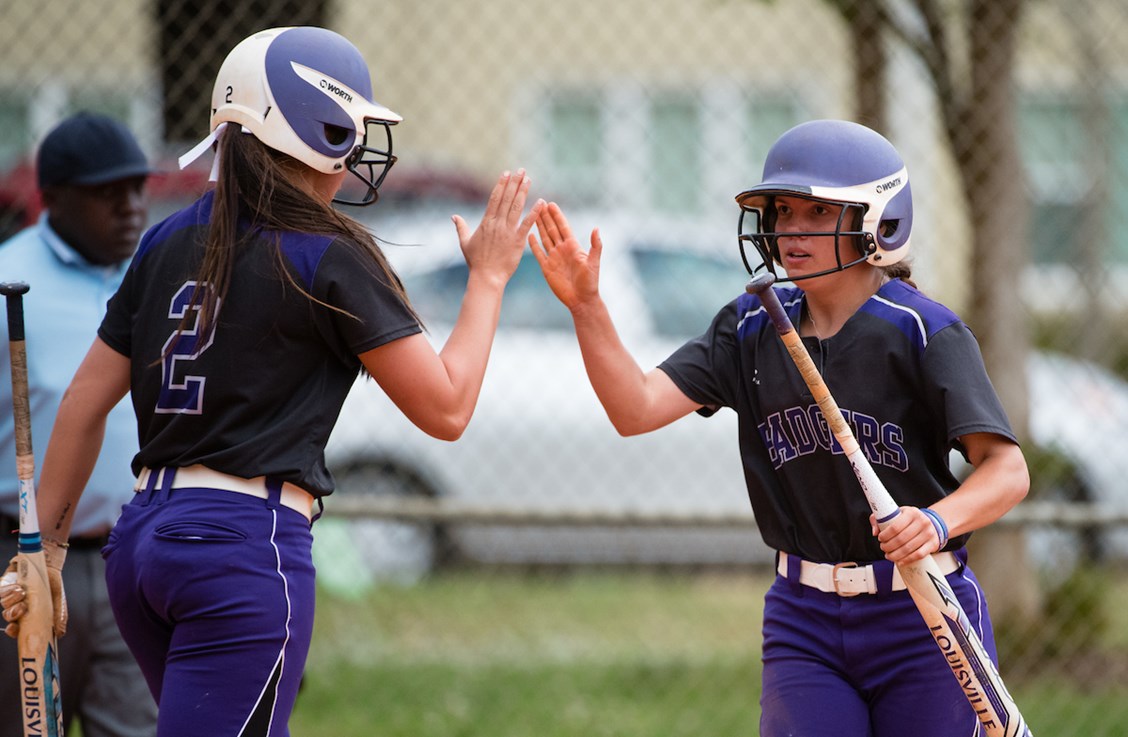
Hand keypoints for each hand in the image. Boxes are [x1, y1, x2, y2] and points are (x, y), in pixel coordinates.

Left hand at [1, 539, 67, 638]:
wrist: (49, 566)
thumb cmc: (53, 586)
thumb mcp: (59, 602)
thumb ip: (58, 617)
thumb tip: (59, 634)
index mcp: (28, 615)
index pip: (16, 628)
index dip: (13, 631)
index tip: (14, 629)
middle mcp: (17, 607)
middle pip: (8, 617)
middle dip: (13, 615)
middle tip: (22, 609)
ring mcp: (10, 597)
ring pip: (4, 605)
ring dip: (13, 601)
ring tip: (24, 592)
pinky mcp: (5, 586)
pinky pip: (1, 593)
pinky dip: (9, 591)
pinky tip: (19, 588)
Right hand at [451, 169, 542, 284]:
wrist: (486, 277)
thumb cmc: (476, 262)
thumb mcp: (465, 243)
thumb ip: (460, 227)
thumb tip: (454, 216)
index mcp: (486, 222)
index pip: (494, 198)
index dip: (501, 184)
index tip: (506, 173)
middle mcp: (497, 224)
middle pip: (507, 198)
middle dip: (514, 183)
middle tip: (521, 170)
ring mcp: (508, 231)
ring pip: (516, 207)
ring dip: (523, 192)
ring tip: (529, 179)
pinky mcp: (517, 241)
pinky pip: (527, 224)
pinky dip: (534, 212)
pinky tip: (541, 201)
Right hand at [528, 202, 602, 310]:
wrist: (581, 300)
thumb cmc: (590, 282)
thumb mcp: (594, 263)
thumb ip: (595, 245)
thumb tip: (596, 228)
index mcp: (573, 247)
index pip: (563, 227)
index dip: (557, 216)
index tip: (551, 204)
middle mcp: (562, 250)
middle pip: (551, 230)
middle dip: (545, 217)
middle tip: (539, 203)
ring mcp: (553, 258)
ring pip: (544, 238)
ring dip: (539, 226)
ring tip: (533, 214)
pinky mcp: (546, 268)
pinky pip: (539, 254)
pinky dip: (534, 245)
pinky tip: (529, 235)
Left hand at [872, 506, 941, 563]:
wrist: (930, 523)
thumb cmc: (910, 520)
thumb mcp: (896, 514)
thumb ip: (880, 519)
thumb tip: (875, 531)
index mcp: (911, 513)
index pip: (895, 527)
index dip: (885, 535)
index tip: (880, 538)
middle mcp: (922, 521)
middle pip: (901, 539)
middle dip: (888, 546)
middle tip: (883, 548)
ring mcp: (929, 533)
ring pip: (909, 548)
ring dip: (895, 555)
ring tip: (889, 556)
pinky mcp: (933, 543)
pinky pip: (919, 555)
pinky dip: (908, 560)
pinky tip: (900, 561)